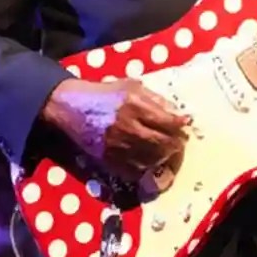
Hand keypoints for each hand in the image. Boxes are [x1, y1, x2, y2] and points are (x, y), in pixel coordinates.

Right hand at [41, 79, 189, 180]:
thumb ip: (155, 99)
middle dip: (175, 144)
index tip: (185, 124)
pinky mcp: (108, 159)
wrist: (72, 107)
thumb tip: (178, 113)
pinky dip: (146, 167)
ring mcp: (117, 146)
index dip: (179, 125)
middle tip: (180, 142)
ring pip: (151, 159)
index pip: (166, 121)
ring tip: (167, 151)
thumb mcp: (131, 86)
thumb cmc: (104, 93)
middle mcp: (126, 126)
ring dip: (164, 157)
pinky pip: (134, 170)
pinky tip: (149, 160)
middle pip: (161, 142)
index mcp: (134, 104)